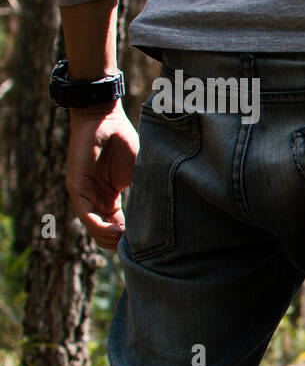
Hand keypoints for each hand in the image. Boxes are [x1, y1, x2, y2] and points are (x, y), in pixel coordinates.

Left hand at [65, 100, 138, 250]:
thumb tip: (166, 218)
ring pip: (94, 230)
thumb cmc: (124, 141)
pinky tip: (117, 231)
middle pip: (105, 235)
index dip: (131, 239)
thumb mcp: (142, 173)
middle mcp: (96, 200)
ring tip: (129, 241)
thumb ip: (147, 193)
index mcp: (110, 199)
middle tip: (139, 246)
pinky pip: (86, 215)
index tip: (149, 244)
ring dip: (111, 239)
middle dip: (121, 244)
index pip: (118, 228)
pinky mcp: (77, 188)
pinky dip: (100, 227)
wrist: (105, 118)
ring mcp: (85, 195)